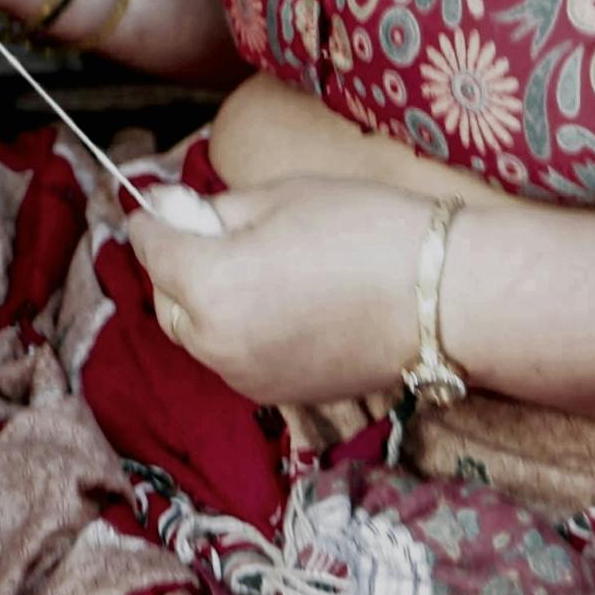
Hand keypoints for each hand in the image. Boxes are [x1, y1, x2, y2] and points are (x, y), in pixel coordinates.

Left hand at [123, 176, 431, 407]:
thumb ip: (212, 210)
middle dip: (179, 265)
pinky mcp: (278, 396)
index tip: (159, 203)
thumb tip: (168, 209)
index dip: (152, 219)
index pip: (150, 248)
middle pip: (167, 299)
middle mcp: (214, 343)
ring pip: (198, 334)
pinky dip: (239, 331)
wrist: (444, 298)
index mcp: (207, 285)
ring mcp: (246, 377)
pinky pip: (235, 358)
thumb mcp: (278, 197)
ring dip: (207, 302)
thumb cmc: (366, 231)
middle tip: (213, 229)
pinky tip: (283, 302)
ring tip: (257, 266)